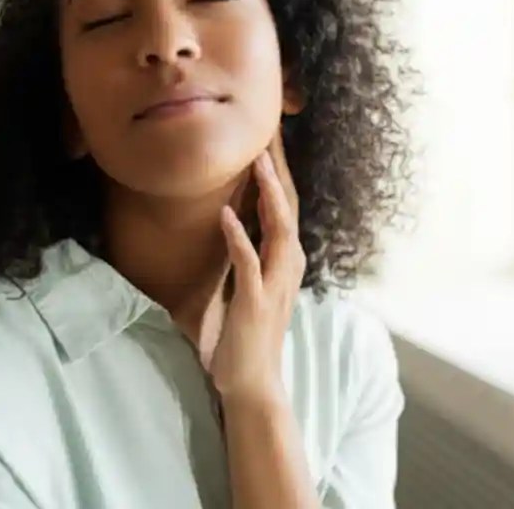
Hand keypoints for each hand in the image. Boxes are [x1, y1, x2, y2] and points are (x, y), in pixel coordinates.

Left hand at [209, 130, 304, 402]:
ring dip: (267, 195)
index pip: (286, 205)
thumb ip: (251, 254)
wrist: (253, 382)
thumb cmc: (247, 335)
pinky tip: (225, 215)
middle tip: (269, 132)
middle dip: (279, 170)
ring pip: (277, 229)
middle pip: (288, 207)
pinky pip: (248, 263)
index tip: (270, 137)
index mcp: (287, 260)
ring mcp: (274, 283)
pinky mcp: (255, 301)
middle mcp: (288, 266)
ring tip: (255, 163)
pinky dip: (239, 237)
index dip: (280, 171)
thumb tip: (235, 220)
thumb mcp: (252, 285)